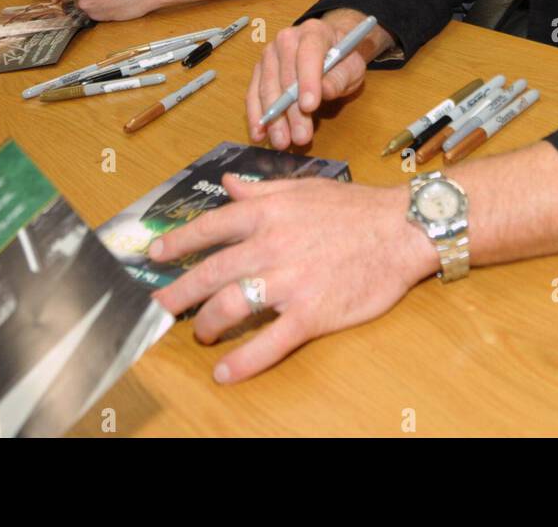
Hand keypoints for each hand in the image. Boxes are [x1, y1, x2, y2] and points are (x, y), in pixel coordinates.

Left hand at [152, 175, 437, 382]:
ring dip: (207, 326)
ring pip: (230, 307)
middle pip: (209, 273)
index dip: (177, 242)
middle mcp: (270, 246)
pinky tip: (224, 372)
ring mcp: (289, 281)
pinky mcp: (311, 313)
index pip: (209, 228)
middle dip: (178, 293)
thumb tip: (228, 185)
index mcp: (267, 213)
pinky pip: (268, 342)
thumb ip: (261, 190)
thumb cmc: (355, 208)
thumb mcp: (304, 188)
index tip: (155, 253)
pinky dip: (242, 361)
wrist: (402, 229)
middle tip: (159, 307)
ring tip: (201, 335)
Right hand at [247, 10, 388, 149]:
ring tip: (282, 142)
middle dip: (292, 110)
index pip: (308, 54)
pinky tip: (260, 134)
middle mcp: (286, 39)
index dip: (308, 81)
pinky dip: (256, 115)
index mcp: (313, 32)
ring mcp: (270, 54)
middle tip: (300, 137)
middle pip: (286, 77)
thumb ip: (340, 78)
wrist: (329, 46)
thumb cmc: (342, 58)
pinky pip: (253, 93)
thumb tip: (324, 90)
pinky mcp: (260, 70)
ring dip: (274, 118)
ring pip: (268, 88)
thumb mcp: (352, 67)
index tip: (310, 106)